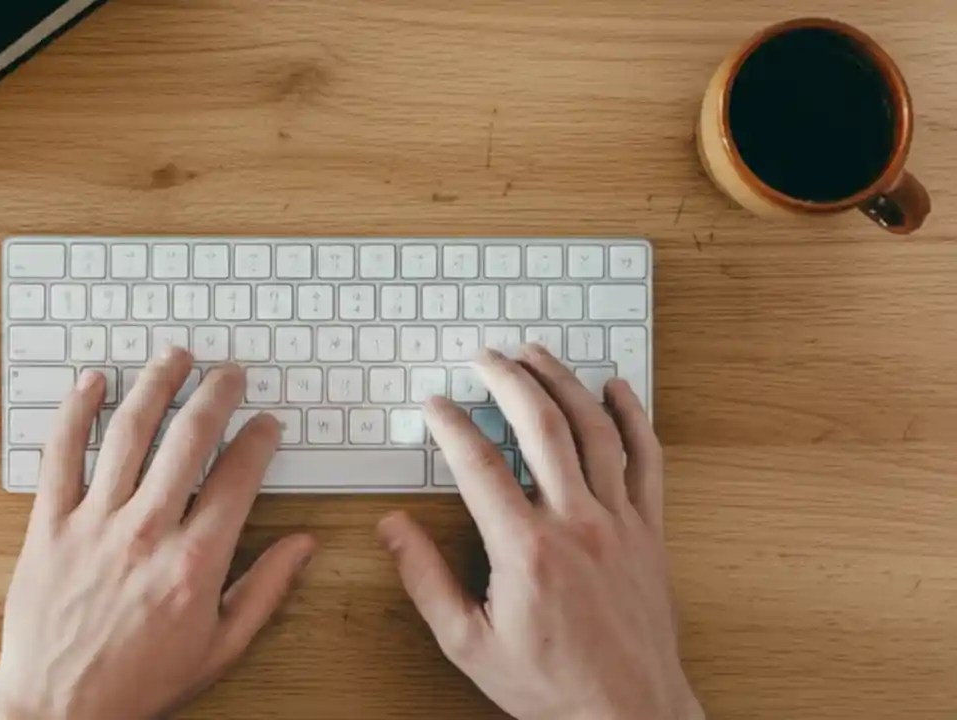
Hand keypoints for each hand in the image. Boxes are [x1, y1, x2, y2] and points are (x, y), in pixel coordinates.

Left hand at [0, 349, 316, 719]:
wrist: (59, 710)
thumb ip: (265, 590)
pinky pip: (60, 455)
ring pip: (128, 433)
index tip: (267, 424)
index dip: (258, 440)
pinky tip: (92, 382)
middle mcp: (146, 532)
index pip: (238, 477)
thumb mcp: (219, 648)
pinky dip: (76, 412)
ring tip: (175, 356)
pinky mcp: (48, 525)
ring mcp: (94, 523)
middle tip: (229, 374)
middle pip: (188, 439)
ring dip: (155, 386)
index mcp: (195, 562)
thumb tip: (304, 545)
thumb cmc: (140, 683)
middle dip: (215, 395)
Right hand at [378, 346, 701, 719]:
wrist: (629, 714)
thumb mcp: (468, 643)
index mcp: (525, 549)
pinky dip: (634, 418)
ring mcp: (619, 522)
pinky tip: (616, 389)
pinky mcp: (650, 531)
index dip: (450, 425)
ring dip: (563, 383)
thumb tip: (392, 528)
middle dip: (508, 380)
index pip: (479, 465)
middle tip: (484, 357)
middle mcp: (576, 523)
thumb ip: (426, 580)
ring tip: (536, 354)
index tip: (434, 404)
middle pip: (541, 427)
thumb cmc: (548, 685)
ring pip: (594, 431)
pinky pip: (647, 459)